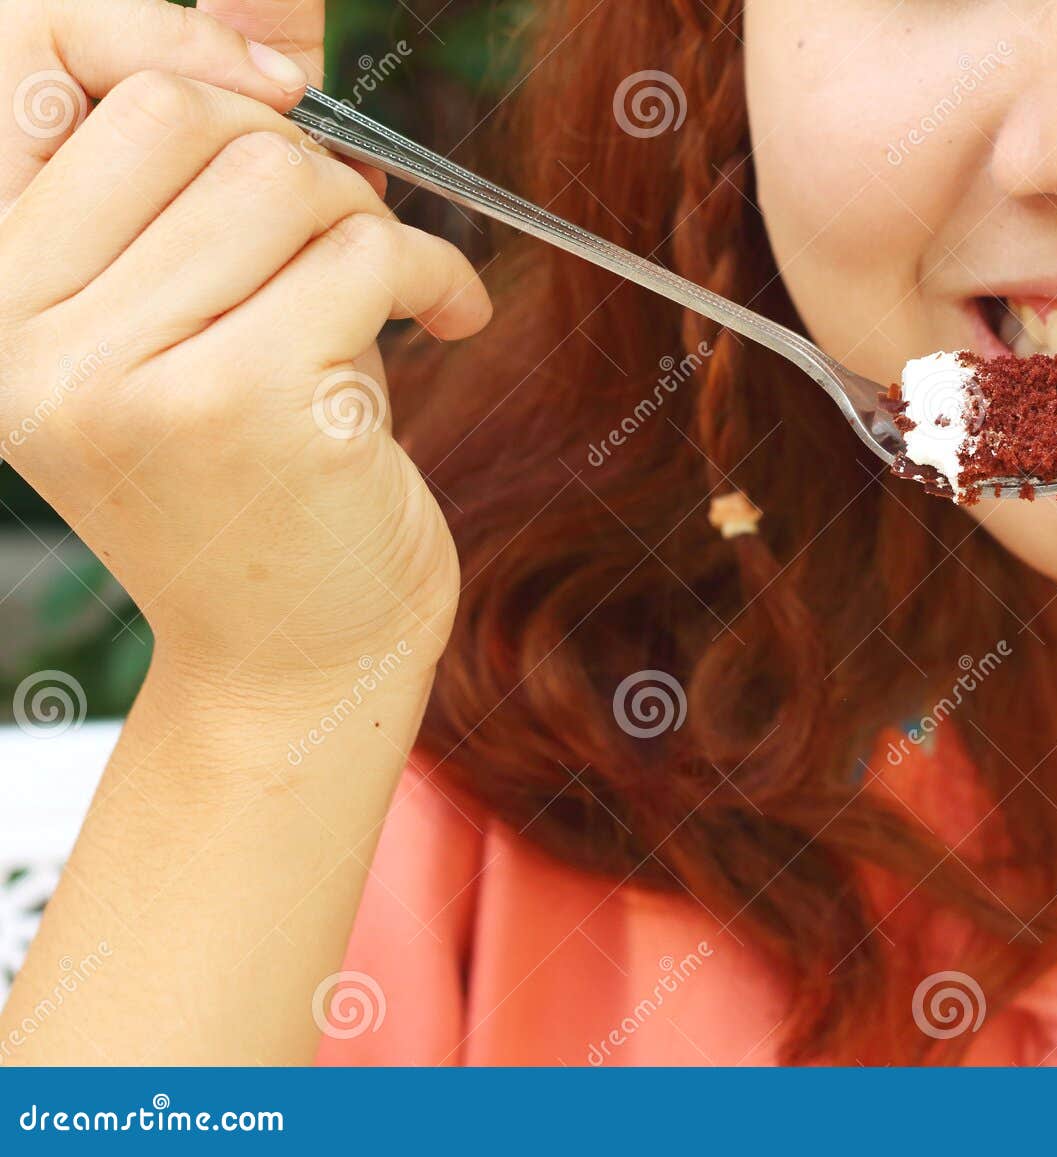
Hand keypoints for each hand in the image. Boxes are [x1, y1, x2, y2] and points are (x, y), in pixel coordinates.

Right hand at [0, 0, 490, 684]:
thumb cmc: (251, 475)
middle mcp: (19, 331)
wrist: (294, 652)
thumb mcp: (183, 314)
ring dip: (364, 220)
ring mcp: (124, 373)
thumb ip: (194, 175)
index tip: (270, 86)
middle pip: (183, 111)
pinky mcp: (244, 404)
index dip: (165, 41)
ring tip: (378, 292)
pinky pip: (369, 249)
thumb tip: (273, 19)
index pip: (38, 58)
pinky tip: (446, 320)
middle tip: (335, 233)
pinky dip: (435, 271)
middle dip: (294, 154)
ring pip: (282, 173)